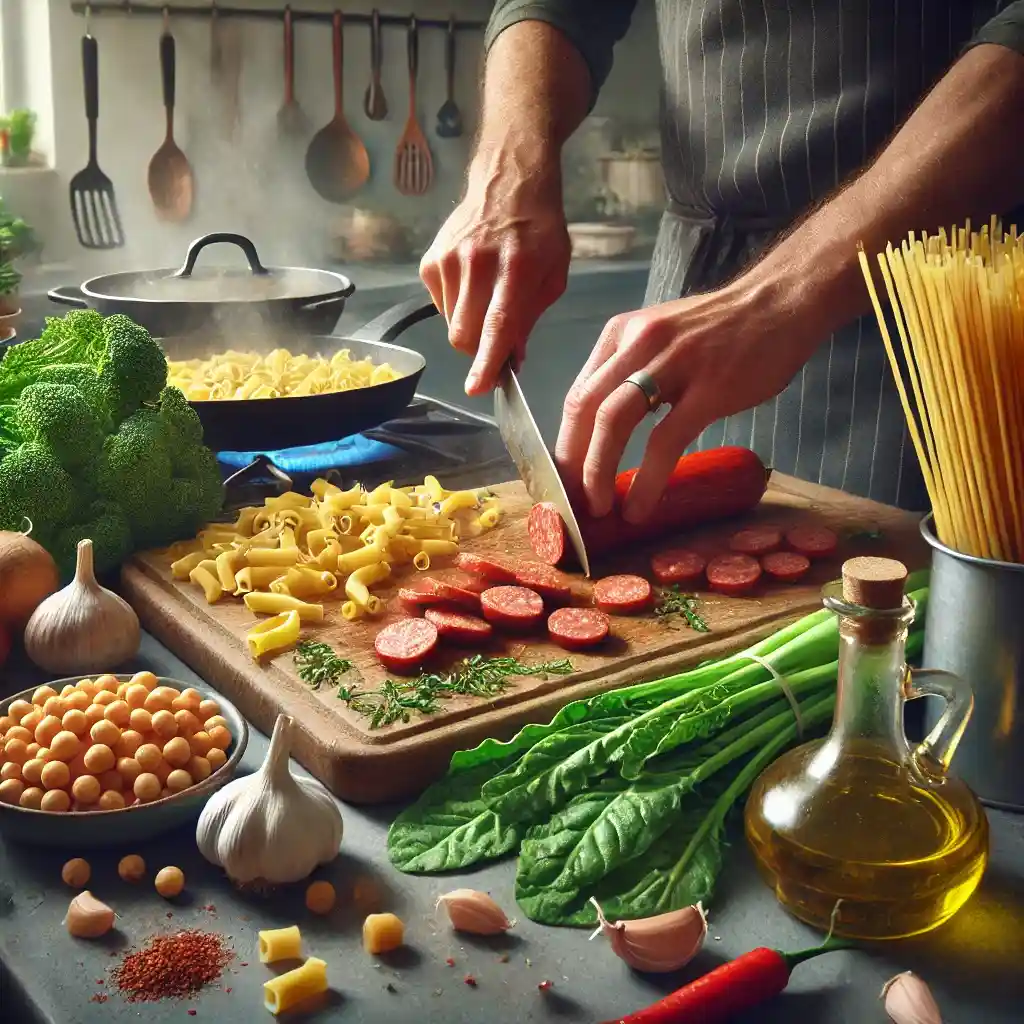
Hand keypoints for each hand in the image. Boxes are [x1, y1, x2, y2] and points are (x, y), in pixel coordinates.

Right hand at [419, 162, 570, 395]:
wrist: (508, 177)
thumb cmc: (539, 228)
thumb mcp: (553, 272)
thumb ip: (532, 317)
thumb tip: (511, 357)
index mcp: (516, 268)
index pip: (496, 324)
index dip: (486, 360)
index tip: (476, 387)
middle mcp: (477, 263)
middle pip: (464, 334)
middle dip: (479, 351)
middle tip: (497, 342)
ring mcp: (448, 260)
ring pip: (451, 324)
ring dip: (470, 326)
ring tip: (488, 296)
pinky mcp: (430, 260)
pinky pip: (440, 306)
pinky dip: (457, 307)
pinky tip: (473, 282)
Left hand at [555, 277, 819, 522]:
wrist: (782, 302)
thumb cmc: (723, 329)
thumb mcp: (662, 338)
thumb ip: (632, 372)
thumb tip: (606, 431)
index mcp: (620, 334)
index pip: (577, 394)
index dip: (563, 443)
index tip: (564, 479)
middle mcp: (637, 344)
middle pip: (584, 409)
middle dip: (571, 462)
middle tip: (572, 502)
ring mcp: (673, 364)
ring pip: (613, 422)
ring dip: (597, 471)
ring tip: (597, 507)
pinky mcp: (709, 389)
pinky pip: (665, 441)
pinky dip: (647, 480)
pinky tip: (639, 506)